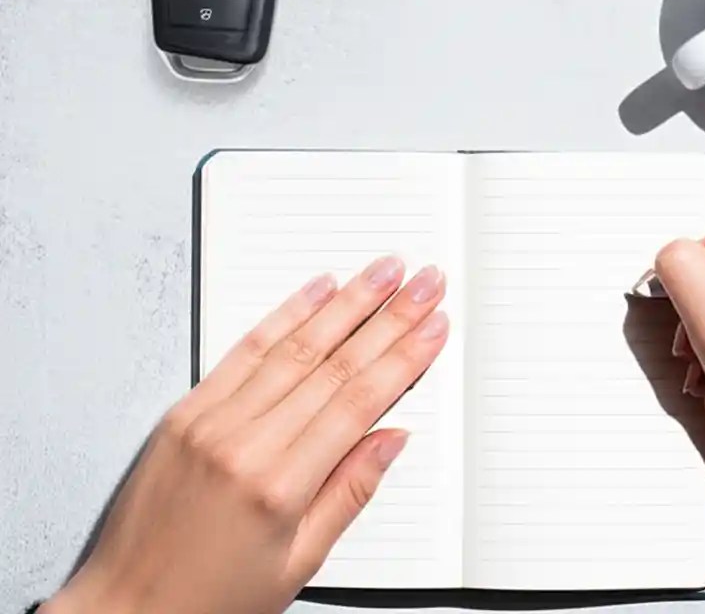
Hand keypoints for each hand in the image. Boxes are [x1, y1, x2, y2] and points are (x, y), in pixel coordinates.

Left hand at [42, 257, 448, 613]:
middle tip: (425, 283)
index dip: (404, 358)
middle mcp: (242, 443)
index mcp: (278, 486)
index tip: (434, 327)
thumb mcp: (298, 562)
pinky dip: (283, 315)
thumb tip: (393, 437)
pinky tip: (316, 290)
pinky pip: (242, 351)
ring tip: (384, 271)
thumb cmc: (209, 600)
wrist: (123, 610)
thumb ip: (350, 492)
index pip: (358, 402)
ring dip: (346, 303)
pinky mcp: (183, 412)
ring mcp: (208, 421)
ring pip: (292, 347)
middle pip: (334, 364)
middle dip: (389, 317)